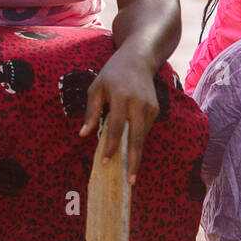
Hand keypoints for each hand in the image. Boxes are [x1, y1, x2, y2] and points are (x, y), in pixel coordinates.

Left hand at [79, 46, 158, 184]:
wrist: (138, 59)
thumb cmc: (112, 73)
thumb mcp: (96, 88)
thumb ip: (91, 111)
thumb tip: (83, 134)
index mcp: (121, 97)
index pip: (116, 126)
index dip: (111, 145)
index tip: (105, 161)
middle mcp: (139, 103)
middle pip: (136, 138)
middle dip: (133, 161)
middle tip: (129, 181)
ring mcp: (150, 107)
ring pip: (143, 136)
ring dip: (137, 155)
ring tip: (131, 173)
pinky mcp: (156, 109)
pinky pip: (146, 130)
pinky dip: (139, 141)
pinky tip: (133, 152)